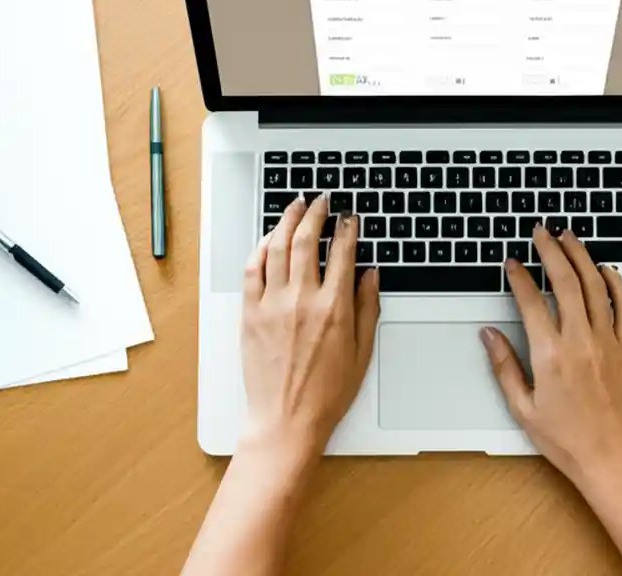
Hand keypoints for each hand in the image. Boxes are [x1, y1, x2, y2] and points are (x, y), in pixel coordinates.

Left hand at [240, 195, 379, 455]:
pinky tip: (268, 239)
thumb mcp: (362, 352)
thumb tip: (371, 273)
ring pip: (277, 247)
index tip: (350, 218)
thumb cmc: (326, 394)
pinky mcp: (250, 314)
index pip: (343, 252)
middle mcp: (302, 300)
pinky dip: (260, 248)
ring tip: (295, 207)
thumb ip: (368, 307)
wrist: (286, 420)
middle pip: (307, 240)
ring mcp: (272, 304)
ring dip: (287, 220)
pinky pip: (252, 270)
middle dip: (316, 213)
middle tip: (322, 201)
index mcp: (334, 309)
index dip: (348, 229)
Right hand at [481, 225, 621, 490]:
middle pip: (566, 281)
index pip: (531, 301)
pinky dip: (615, 283)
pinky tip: (606, 269)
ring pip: (595, 286)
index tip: (512, 263)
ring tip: (570, 237)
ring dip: (582, 256)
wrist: (611, 457)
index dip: (519, 277)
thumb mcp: (522, 407)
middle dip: (551, 250)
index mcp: (550, 356)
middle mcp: (581, 342)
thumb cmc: (566, 439)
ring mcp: (608, 342)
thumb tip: (489, 335)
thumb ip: (504, 365)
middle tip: (541, 233)